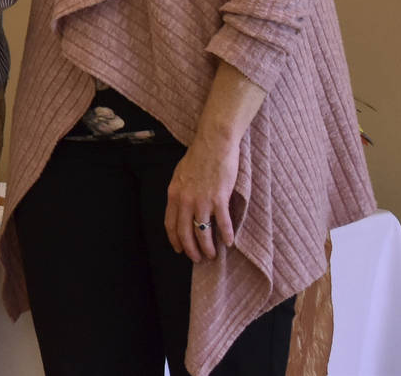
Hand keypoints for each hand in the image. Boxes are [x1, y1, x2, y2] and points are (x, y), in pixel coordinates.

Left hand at [165, 129, 240, 260]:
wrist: (214, 143)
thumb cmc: (199, 156)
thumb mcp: (180, 174)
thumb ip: (180, 192)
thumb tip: (181, 208)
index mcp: (174, 193)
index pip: (170, 224)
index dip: (175, 239)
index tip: (180, 249)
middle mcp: (185, 200)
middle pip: (185, 233)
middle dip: (191, 249)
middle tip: (197, 259)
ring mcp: (202, 200)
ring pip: (202, 232)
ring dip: (207, 248)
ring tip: (212, 255)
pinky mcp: (219, 198)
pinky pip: (222, 223)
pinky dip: (226, 235)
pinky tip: (229, 243)